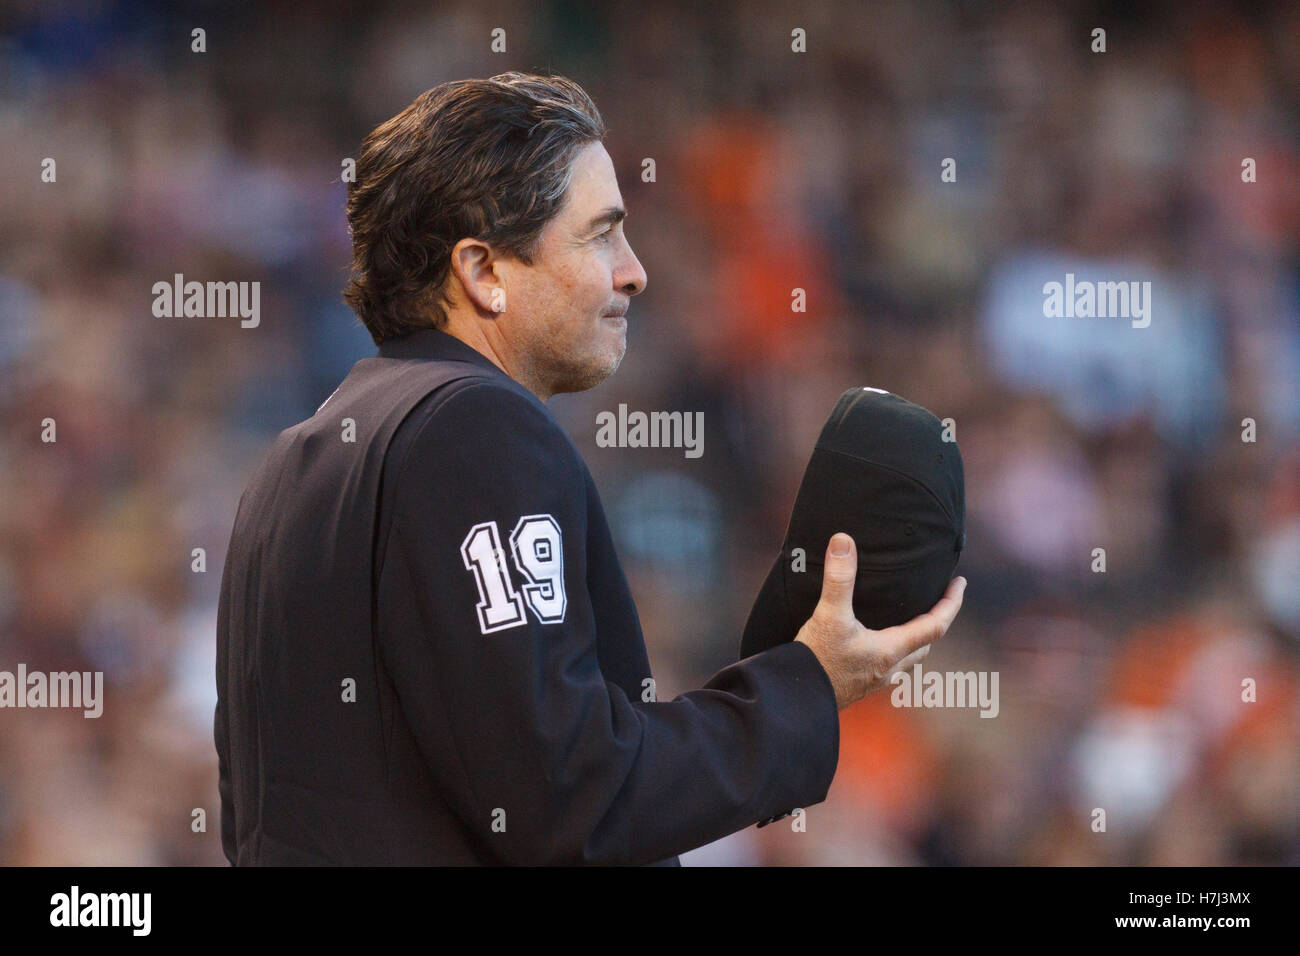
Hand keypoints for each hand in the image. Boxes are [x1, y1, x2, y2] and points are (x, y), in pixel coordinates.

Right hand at [795, 532, 966, 710]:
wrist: (797, 699)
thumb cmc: (816, 660)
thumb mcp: (828, 614)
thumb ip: (838, 578)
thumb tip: (843, 541)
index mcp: (891, 650)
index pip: (936, 625)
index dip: (952, 603)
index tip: (960, 583)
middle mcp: (889, 668)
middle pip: (924, 644)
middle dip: (935, 622)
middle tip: (937, 600)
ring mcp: (874, 680)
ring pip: (907, 659)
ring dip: (913, 640)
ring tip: (907, 620)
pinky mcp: (857, 686)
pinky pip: (887, 668)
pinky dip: (890, 652)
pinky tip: (873, 644)